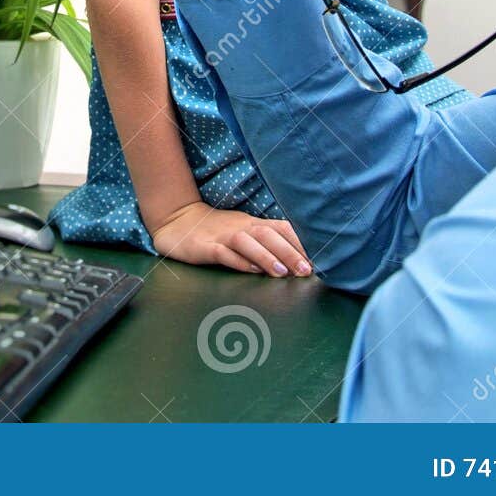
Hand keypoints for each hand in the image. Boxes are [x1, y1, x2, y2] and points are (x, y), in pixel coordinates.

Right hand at [150, 201, 311, 276]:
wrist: (178, 222)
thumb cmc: (216, 231)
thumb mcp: (243, 231)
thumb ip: (265, 242)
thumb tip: (296, 260)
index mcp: (252, 223)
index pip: (281, 228)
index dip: (299, 242)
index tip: (317, 259)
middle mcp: (240, 227)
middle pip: (268, 234)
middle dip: (290, 252)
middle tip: (306, 270)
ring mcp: (222, 236)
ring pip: (247, 242)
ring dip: (267, 256)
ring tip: (283, 273)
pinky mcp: (205, 247)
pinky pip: (223, 253)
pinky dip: (239, 261)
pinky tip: (251, 270)